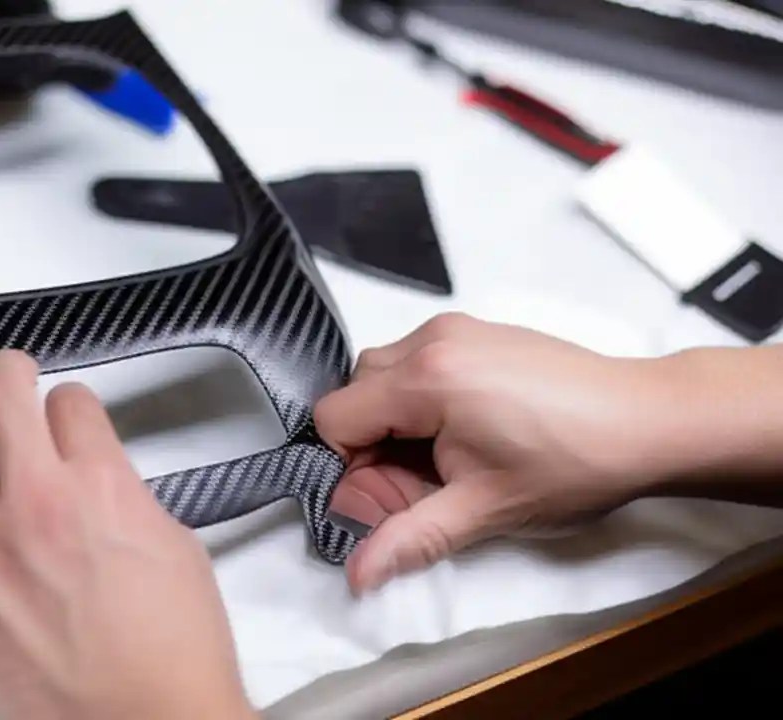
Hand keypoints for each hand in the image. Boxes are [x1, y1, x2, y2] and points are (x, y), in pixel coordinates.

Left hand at [0, 351, 256, 719]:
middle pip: (4, 398)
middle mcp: (37, 506)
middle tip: (5, 372)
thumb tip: (101, 486)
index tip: (68, 411)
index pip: (72, 404)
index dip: (71, 401)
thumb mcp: (175, 545)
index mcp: (100, 487)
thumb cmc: (174, 653)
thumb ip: (127, 498)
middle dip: (6, 371)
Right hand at [315, 312, 684, 592]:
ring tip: (448, 459)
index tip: (394, 496)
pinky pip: (420, 362)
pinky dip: (424, 400)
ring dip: (397, 421)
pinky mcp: (480, 333)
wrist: (651, 423)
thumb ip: (409, 537)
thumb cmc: (575, 463)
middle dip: (372, 443)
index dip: (350, 467)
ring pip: (385, 375)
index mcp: (426, 378)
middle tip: (424, 483)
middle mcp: (433, 339)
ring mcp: (458, 329)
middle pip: (356, 391)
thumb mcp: (484, 510)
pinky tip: (468, 433)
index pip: (336, 417)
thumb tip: (358, 573)